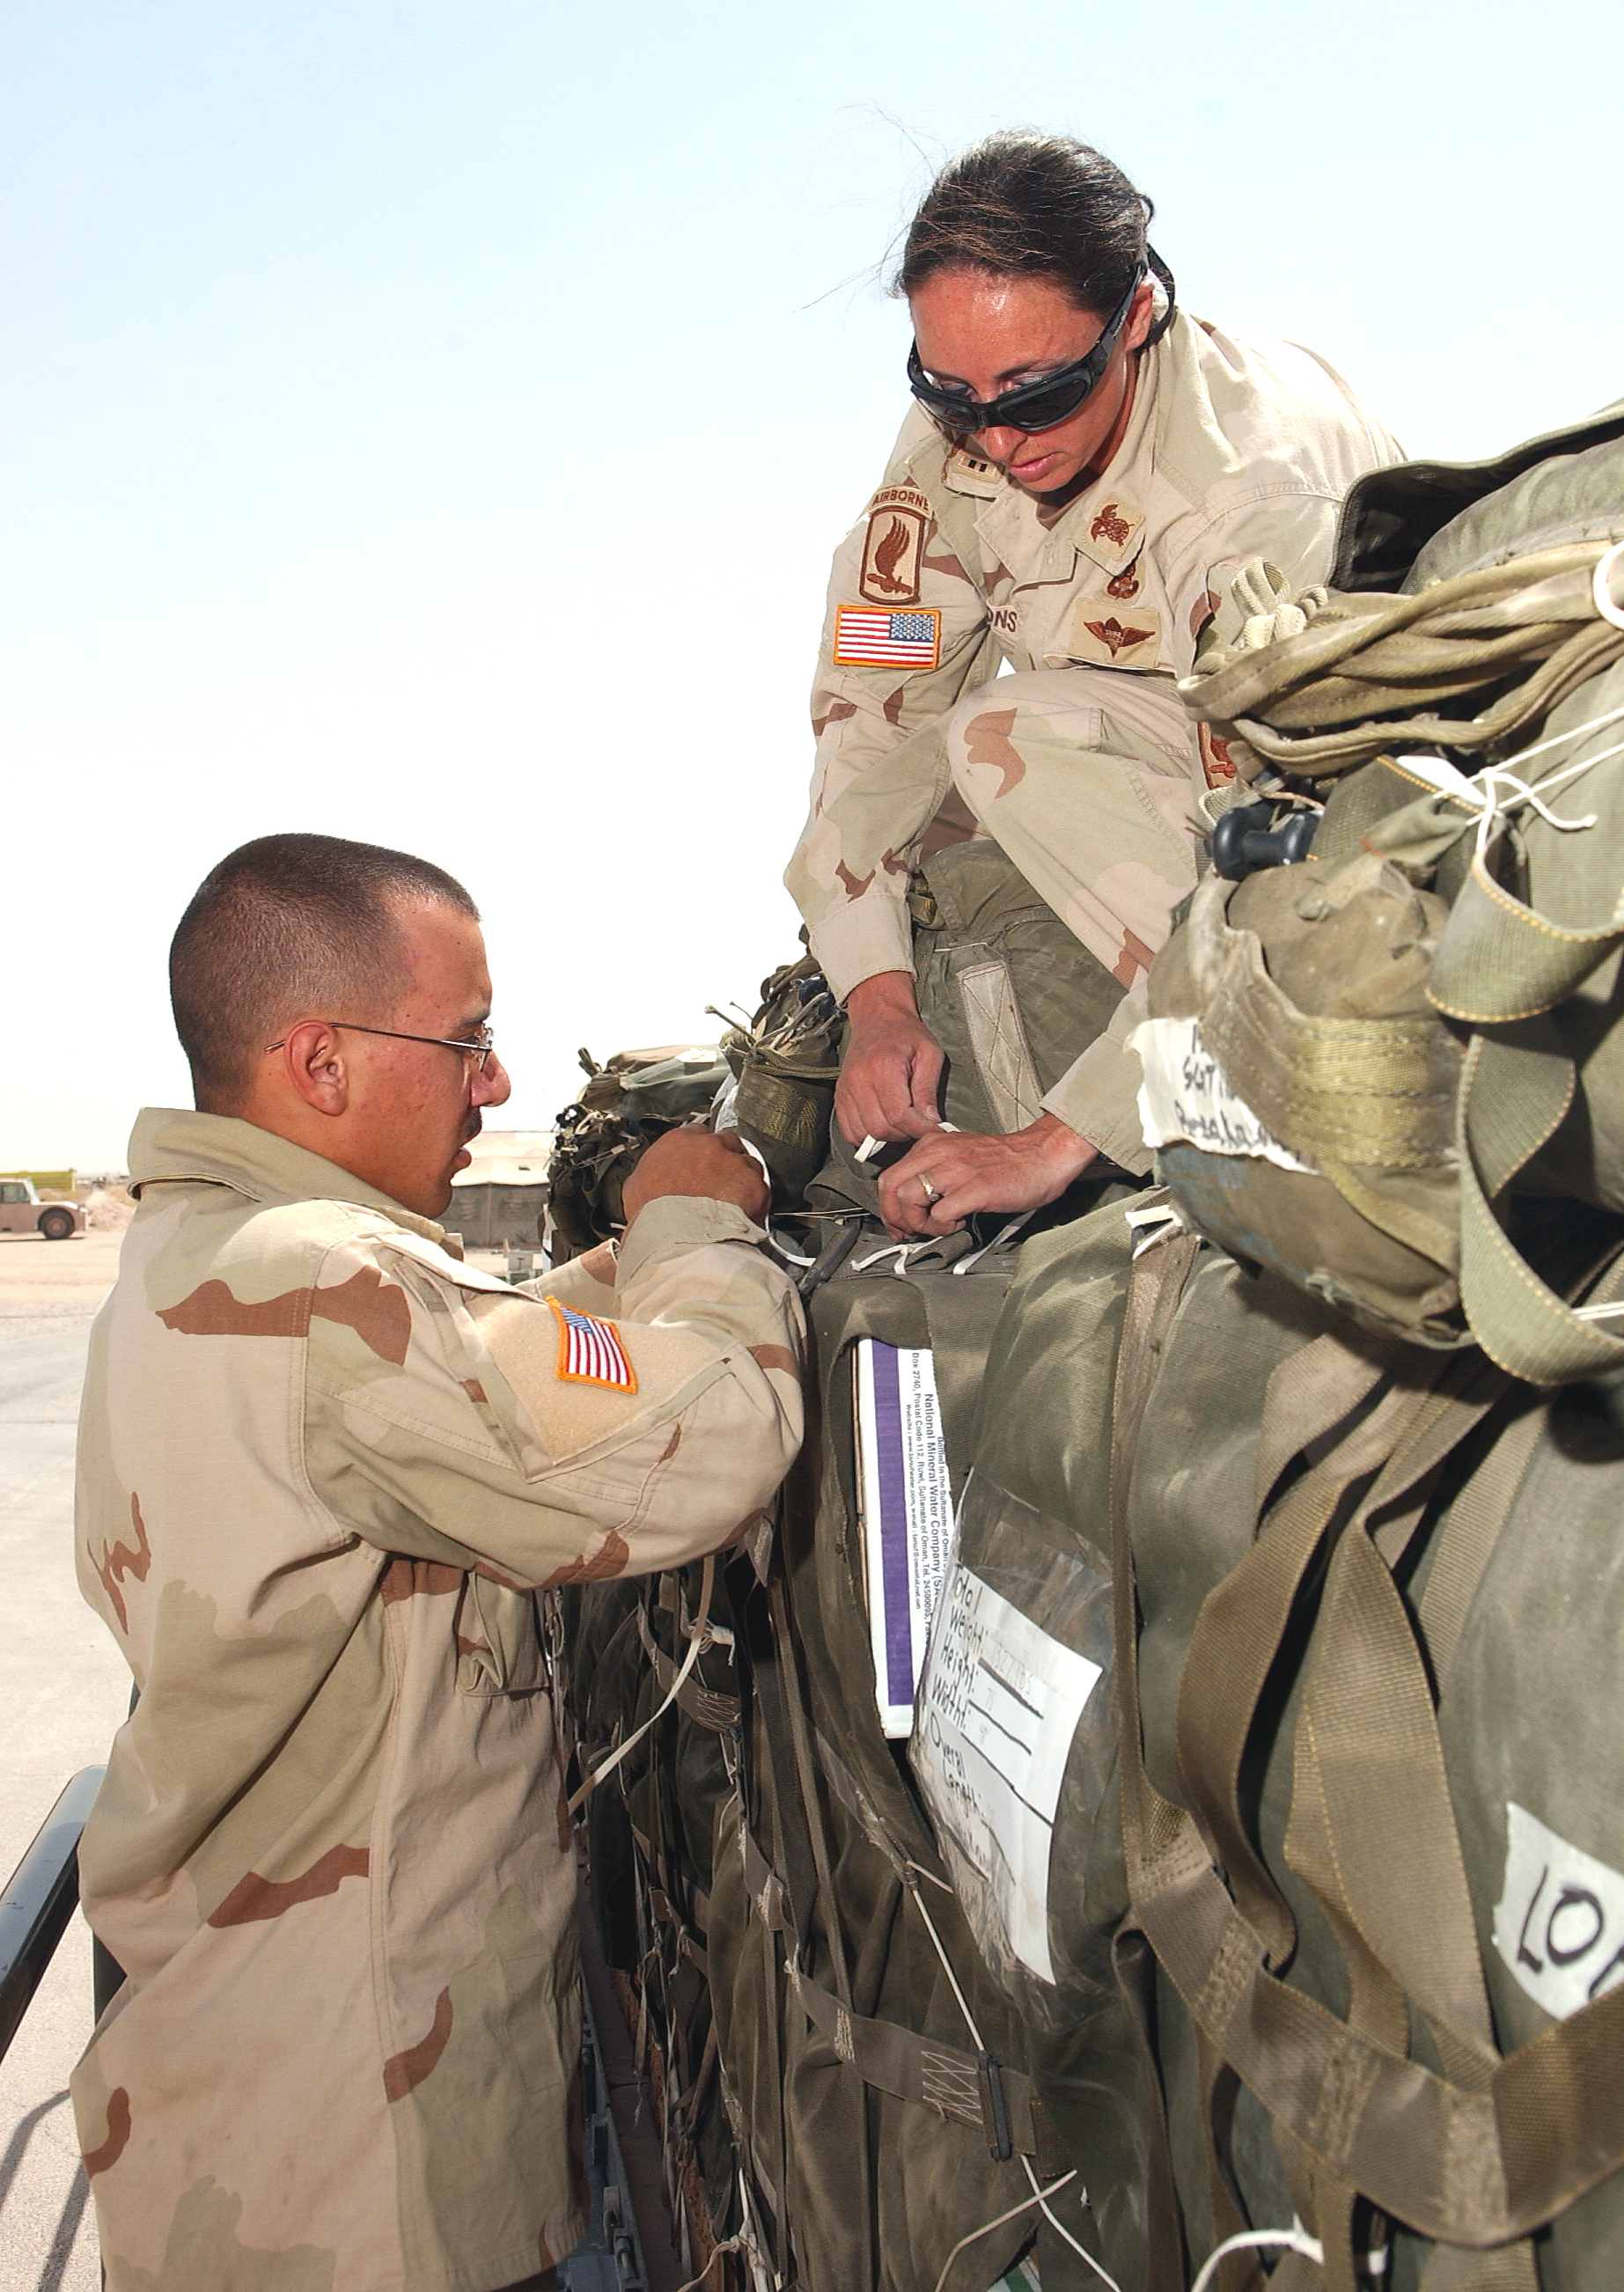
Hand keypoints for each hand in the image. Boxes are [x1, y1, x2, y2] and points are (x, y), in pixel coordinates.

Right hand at [622, 1127, 770, 1226]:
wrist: (676, 1238)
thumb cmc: (653, 1216)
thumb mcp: (635, 1187)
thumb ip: (650, 1174)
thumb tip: (649, 1181)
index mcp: (679, 1141)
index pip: (697, 1133)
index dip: (700, 1151)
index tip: (701, 1163)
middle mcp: (710, 1146)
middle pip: (727, 1142)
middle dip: (726, 1159)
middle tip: (719, 1182)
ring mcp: (734, 1163)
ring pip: (748, 1163)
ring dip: (742, 1179)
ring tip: (732, 1202)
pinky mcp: (754, 1185)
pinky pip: (761, 1188)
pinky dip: (755, 1201)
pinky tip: (743, 1214)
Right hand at [835, 972, 945, 1145]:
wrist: (877, 1018)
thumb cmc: (907, 1034)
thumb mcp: (930, 1054)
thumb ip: (929, 1089)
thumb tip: (932, 1121)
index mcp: (883, 1068)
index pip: (899, 1115)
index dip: (919, 1129)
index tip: (934, 1128)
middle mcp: (858, 1080)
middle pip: (880, 1128)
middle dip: (904, 1134)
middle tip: (918, 1124)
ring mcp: (845, 1089)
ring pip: (864, 1134)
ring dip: (886, 1137)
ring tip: (902, 1123)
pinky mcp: (840, 1096)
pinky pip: (850, 1130)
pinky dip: (867, 1136)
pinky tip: (883, 1123)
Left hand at [877, 1114, 1097, 1239]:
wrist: (1045, 1154)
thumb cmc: (1008, 1161)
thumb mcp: (961, 1156)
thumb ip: (936, 1173)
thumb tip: (917, 1207)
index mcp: (932, 1145)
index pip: (890, 1177)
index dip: (888, 1208)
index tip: (899, 1225)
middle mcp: (938, 1153)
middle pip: (891, 1188)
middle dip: (896, 1218)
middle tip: (911, 1233)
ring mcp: (956, 1170)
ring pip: (909, 1199)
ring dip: (920, 1223)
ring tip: (941, 1227)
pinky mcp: (975, 1188)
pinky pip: (940, 1214)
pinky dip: (944, 1227)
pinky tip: (961, 1223)